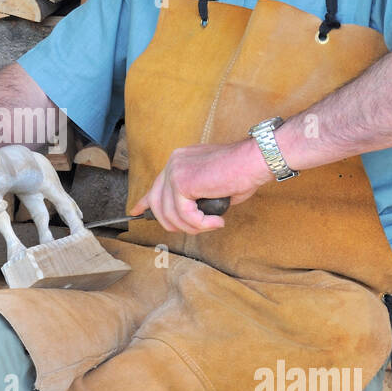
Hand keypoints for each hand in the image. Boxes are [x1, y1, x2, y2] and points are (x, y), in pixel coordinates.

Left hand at [131, 140, 272, 233]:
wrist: (255, 161)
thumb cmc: (243, 173)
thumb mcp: (212, 187)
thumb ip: (196, 199)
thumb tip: (192, 217)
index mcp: (179, 161)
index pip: (155, 185)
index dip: (144, 202)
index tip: (136, 212)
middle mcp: (173, 163)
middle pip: (157, 203)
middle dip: (172, 223)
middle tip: (194, 229)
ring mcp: (176, 171)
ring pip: (171, 214)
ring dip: (193, 227)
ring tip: (212, 224)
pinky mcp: (183, 182)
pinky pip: (185, 215)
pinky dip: (201, 224)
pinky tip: (216, 221)